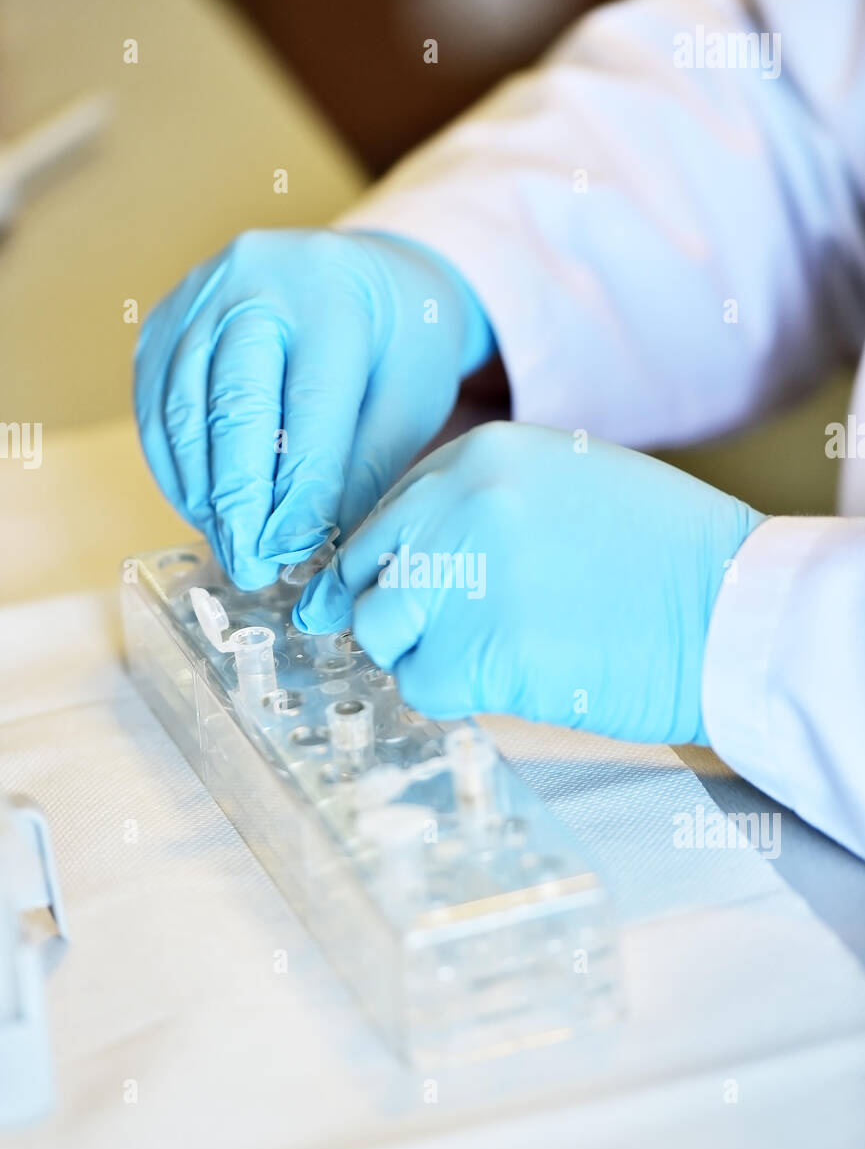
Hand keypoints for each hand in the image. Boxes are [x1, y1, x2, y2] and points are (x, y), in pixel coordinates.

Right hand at [134, 228, 491, 588]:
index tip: (293, 553)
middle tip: (250, 568)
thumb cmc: (398, 341)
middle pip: (233, 404)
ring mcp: (199, 297)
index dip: (298, 490)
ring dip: (202, 491)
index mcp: (331, 294)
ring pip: (184, 410)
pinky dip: (176, 468)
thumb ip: (364, 467)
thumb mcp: (409, 398)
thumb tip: (312, 546)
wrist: (365, 274)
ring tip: (230, 547)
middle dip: (240, 500)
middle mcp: (255, 281)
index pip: (309, 407)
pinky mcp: (165, 322)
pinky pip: (156, 407)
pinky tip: (203, 510)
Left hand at [293, 422, 765, 743]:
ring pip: (378, 629)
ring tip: (483, 655)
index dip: (389, 563)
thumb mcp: (568, 481)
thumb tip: (411, 554)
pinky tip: (511, 680)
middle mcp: (458, 505)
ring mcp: (464, 577)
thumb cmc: (666, 553)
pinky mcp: (481, 652)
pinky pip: (422, 684)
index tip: (399, 592)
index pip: (386, 513)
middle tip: (434, 634)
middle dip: (391, 607)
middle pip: (365, 570)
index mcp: (480, 454)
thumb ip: (483, 504)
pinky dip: (454, 694)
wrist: (734, 608)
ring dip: (418, 651)